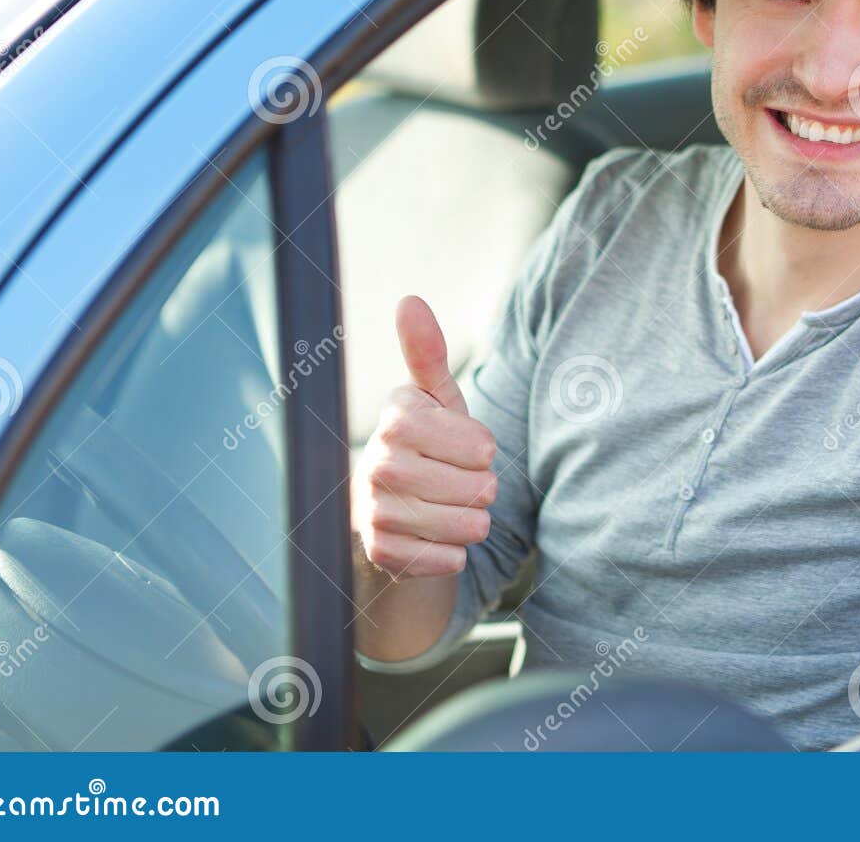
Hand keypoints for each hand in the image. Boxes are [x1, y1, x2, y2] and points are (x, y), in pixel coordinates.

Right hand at [351, 295, 498, 577]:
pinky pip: (447, 559)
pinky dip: (454, 554)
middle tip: (461, 482)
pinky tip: (435, 538)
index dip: (485, 451)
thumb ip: (428, 354)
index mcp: (398, 418)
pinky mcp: (380, 551)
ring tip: (451, 508)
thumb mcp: (437, 400)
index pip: (480, 445)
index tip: (470, 448)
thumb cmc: (428, 446)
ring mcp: (373, 508)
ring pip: (465, 526)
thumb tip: (409, 300)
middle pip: (476, 489)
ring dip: (472, 522)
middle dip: (483, 490)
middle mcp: (377, 461)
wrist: (394, 511)